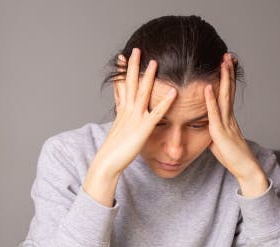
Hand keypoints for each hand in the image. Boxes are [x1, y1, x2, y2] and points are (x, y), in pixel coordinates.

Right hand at [84, 48, 176, 205]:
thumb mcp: (117, 133)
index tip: (124, 58)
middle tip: (136, 49)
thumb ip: (122, 123)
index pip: (122, 87)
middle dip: (133, 66)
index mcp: (121, 112)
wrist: (106, 164)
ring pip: (142, 93)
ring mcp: (134, 119)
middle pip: (130, 84)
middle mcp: (127, 112)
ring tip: (155, 62)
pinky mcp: (143, 129)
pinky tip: (173, 92)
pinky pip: (156, 113)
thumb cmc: (112, 153)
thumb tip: (123, 118)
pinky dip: (165, 102)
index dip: (123, 72)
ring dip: (149, 77)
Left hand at [204, 53, 267, 196]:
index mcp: (227, 117)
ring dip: (223, 78)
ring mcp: (226, 122)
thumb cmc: (231, 156)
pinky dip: (210, 99)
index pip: (227, 93)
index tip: (226, 63)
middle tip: (227, 55)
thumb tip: (203, 125)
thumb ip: (211, 129)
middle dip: (228, 72)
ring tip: (223, 62)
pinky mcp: (220, 132)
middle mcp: (229, 116)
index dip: (227, 78)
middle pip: (228, 89)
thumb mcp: (218, 140)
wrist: (245, 168)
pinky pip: (214, 113)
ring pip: (224, 96)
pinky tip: (208, 87)